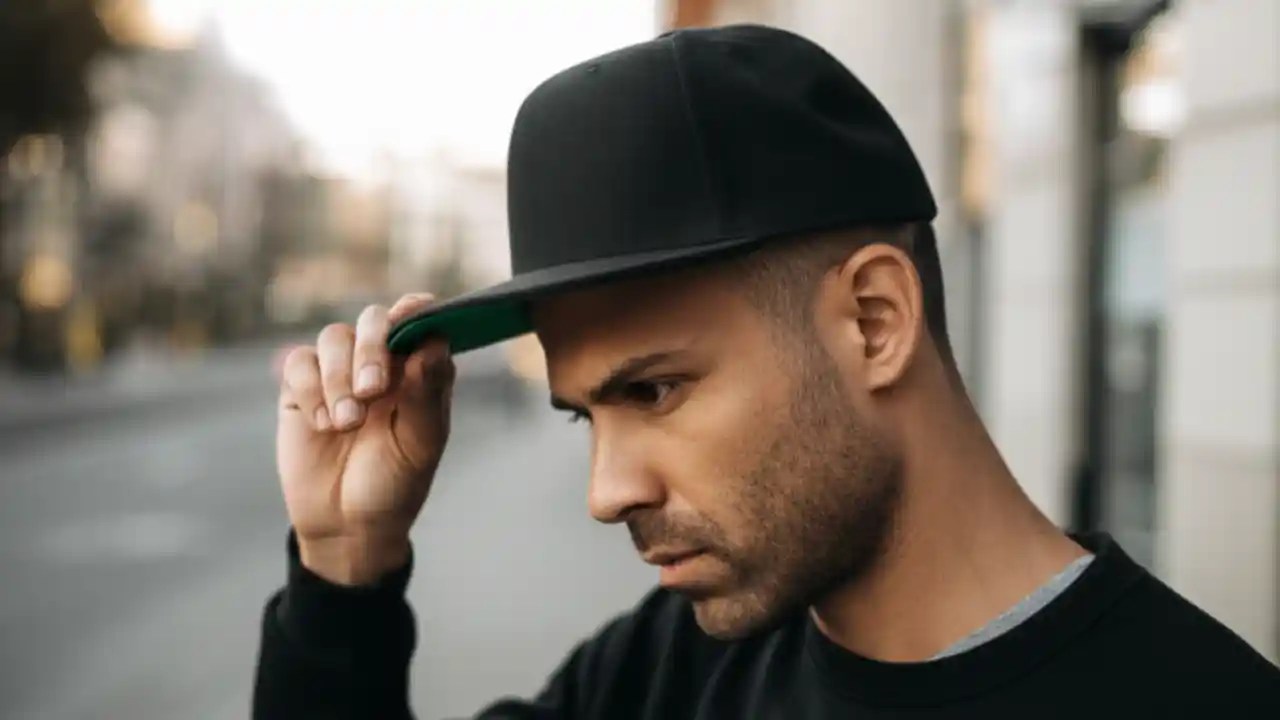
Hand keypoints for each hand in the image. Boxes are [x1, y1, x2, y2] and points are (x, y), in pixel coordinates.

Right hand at [275, 293, 453, 584]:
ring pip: (333, 337)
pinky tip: (324, 424)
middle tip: (373, 390)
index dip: (414, 310)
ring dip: (340, 377)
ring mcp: (339, 373)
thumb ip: (427, 394)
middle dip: (372, 347)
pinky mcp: (302, 389)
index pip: (419, 320)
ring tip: (347, 423)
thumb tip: (433, 342)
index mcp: (418, 369)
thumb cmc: (395, 483)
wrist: (348, 524)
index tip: (408, 316)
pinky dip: (311, 389)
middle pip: (373, 319)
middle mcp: (380, 362)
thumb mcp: (420, 445)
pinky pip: (299, 362)